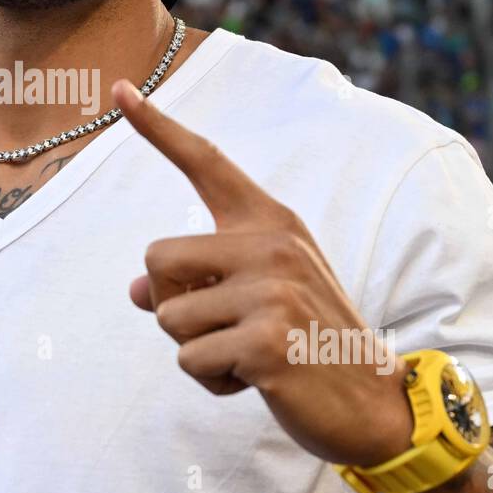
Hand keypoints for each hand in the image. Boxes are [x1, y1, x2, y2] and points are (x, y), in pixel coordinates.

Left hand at [114, 79, 412, 467]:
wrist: (373, 403)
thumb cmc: (306, 342)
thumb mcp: (256, 297)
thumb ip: (198, 281)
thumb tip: (137, 292)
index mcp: (270, 222)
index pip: (204, 162)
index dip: (157, 126)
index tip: (119, 88)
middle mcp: (271, 244)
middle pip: (156, 256)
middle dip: (172, 301)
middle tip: (226, 326)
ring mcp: (271, 291)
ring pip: (168, 316)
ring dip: (196, 348)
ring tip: (250, 354)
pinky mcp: (264, 342)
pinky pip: (190, 361)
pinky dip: (212, 380)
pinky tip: (257, 380)